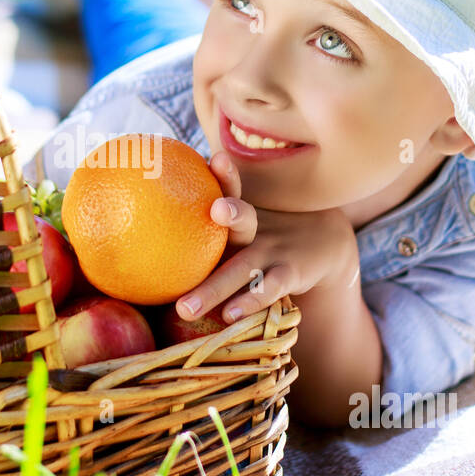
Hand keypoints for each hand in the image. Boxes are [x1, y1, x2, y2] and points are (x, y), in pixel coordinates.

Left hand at [176, 150, 359, 323]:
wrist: (324, 244)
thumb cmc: (265, 231)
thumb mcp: (246, 219)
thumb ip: (209, 213)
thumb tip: (150, 207)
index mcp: (240, 215)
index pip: (233, 188)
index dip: (226, 174)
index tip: (217, 159)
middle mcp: (255, 232)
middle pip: (241, 222)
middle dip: (231, 213)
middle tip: (216, 209)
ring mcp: (272, 255)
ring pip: (243, 270)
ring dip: (215, 288)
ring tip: (185, 309)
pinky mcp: (289, 276)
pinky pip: (268, 291)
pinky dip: (250, 302)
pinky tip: (229, 315)